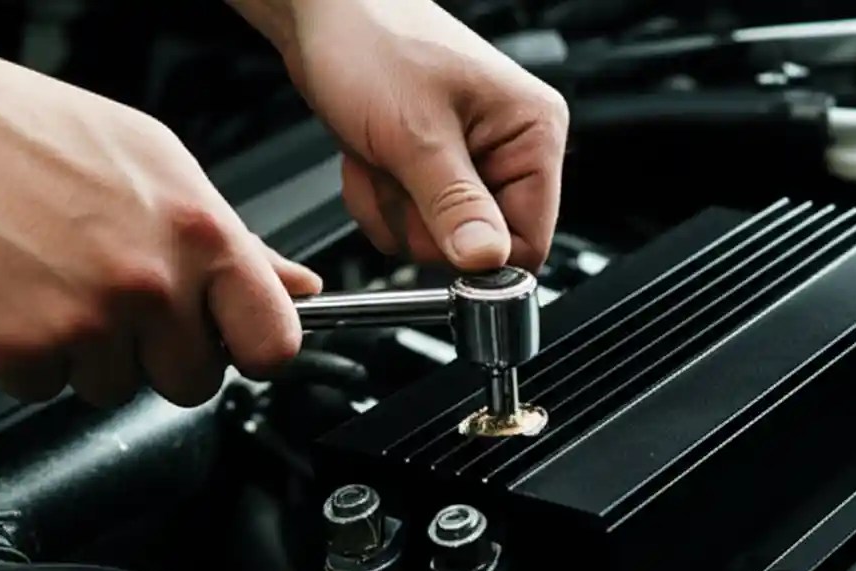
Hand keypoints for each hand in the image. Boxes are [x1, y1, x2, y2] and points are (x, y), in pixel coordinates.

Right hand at [0, 31, 321, 406]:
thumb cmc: (44, 136)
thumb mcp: (163, 166)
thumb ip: (237, 242)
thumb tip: (297, 286)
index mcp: (203, 235)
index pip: (275, 343)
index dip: (257, 349)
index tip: (240, 341)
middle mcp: (151, 283)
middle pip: (195, 383)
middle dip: (165, 355)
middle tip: (127, 302)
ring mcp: (87, 322)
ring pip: (118, 390)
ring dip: (94, 354)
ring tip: (64, 282)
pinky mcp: (20, 349)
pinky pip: (48, 389)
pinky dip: (33, 356)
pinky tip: (24, 296)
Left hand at [231, 0, 568, 270]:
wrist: (321, 14)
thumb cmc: (372, 43)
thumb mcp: (414, 135)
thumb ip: (454, 205)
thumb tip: (488, 261)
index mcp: (534, 132)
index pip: (530, 241)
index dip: (479, 255)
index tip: (435, 233)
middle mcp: (512, 147)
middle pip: (478, 246)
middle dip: (423, 221)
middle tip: (397, 171)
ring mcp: (473, 161)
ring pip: (438, 240)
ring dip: (394, 208)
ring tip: (382, 155)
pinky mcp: (436, 168)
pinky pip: (411, 222)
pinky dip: (380, 200)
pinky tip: (374, 159)